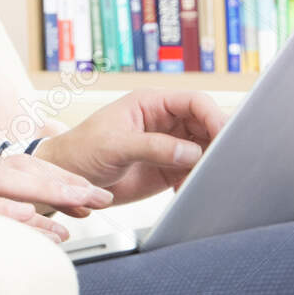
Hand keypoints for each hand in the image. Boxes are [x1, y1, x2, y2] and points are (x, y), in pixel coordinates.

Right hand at [0, 150, 112, 240]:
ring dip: (47, 200)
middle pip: (16, 170)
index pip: (12, 166)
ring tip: (81, 214)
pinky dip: (9, 215)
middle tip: (100, 197)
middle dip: (62, 184)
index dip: (52, 178)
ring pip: (2, 187)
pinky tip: (34, 223)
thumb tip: (4, 220)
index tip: (85, 194)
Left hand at [34, 89, 221, 204]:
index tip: (225, 137)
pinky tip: (188, 192)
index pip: (195, 102)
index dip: (214, 117)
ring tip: (205, 181)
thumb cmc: (80, 151)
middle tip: (221, 165)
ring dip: (210, 166)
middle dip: (218, 144)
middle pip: (206, 126)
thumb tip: (191, 151)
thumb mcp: (113, 146)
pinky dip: (198, 183)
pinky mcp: (169, 170)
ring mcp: (169, 146)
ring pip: (205, 151)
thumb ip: (152, 147)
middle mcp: (165, 123)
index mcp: (150, 104)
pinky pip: (195, 173)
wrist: (68, 180)